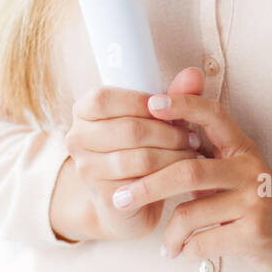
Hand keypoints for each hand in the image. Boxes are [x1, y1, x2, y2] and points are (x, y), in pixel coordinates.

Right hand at [61, 66, 207, 241]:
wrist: (132, 198)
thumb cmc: (143, 145)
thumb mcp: (157, 115)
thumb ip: (174, 93)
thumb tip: (194, 73)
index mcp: (84, 109)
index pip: (105, 98)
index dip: (140, 101)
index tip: (171, 107)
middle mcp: (77, 138)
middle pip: (129, 129)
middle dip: (168, 132)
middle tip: (193, 135)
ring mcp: (87, 169)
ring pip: (140, 158)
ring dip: (174, 154)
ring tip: (192, 151)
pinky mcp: (103, 196)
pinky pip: (142, 184)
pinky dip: (168, 176)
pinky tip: (181, 172)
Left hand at [118, 89, 271, 271]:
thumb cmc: (257, 207)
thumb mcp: (234, 174)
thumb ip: (205, 155)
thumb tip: (160, 128)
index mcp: (242, 148)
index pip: (213, 114)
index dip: (183, 104)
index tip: (151, 103)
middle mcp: (250, 169)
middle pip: (188, 169)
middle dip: (149, 185)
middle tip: (120, 197)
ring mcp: (255, 200)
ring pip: (192, 212)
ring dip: (170, 233)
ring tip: (166, 244)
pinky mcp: (256, 234)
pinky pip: (204, 241)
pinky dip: (187, 250)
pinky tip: (184, 253)